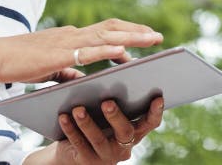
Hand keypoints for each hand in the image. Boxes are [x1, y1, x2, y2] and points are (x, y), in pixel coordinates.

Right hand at [0, 18, 162, 83]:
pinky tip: (124, 51)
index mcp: (70, 37)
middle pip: (111, 27)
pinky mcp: (58, 54)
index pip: (104, 30)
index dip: (126, 32)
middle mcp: (72, 34)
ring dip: (131, 37)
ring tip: (153, 39)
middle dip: (137, 32)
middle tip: (159, 36)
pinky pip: (88, 51)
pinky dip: (108, 49)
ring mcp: (66, 42)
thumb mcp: (49, 67)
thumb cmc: (18, 62)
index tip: (146, 36)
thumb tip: (83, 78)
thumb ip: (67, 70)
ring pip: (106, 36)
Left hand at [40, 96, 164, 164]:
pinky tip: (63, 116)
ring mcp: (106, 156)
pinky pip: (78, 145)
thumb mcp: (108, 114)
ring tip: (78, 108)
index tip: (158, 97)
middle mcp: (123, 146)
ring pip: (98, 139)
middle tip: (107, 102)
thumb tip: (116, 66)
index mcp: (133, 132)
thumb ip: (116, 99)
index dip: (155, 112)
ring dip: (87, 123)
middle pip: (125, 132)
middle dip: (116, 116)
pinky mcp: (87, 162)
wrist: (73, 153)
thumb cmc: (96, 123)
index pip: (150, 123)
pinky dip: (70, 130)